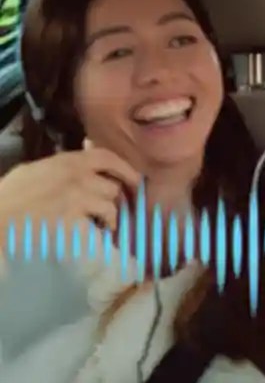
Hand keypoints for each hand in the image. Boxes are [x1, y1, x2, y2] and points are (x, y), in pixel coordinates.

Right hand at [0, 139, 140, 235]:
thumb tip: (89, 147)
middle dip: (113, 200)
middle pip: (113, 187)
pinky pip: (99, 228)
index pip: (107, 157)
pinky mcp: (75, 223)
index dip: (125, 168)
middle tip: (110, 208)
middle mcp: (77, 178)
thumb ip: (64, 161)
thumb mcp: (35, 169)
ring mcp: (77, 201)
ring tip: (101, 224)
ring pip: (110, 208)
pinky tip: (93, 235)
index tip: (134, 179)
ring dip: (109, 218)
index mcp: (67, 161)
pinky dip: (99, 233)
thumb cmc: (10, 195)